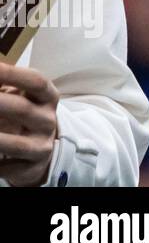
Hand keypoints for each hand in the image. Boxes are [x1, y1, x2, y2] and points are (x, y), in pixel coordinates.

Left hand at [0, 63, 59, 186]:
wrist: (39, 152)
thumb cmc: (23, 117)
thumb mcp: (20, 98)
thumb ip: (6, 86)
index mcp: (48, 98)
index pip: (36, 82)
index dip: (13, 75)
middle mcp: (48, 121)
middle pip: (23, 110)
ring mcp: (41, 145)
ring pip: (15, 144)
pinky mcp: (32, 167)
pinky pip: (9, 167)